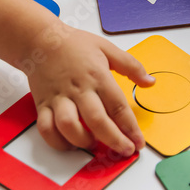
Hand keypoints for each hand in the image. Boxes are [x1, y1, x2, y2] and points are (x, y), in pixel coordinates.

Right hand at [26, 25, 154, 155]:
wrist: (39, 40)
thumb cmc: (73, 44)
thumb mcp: (107, 48)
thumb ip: (131, 66)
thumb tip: (150, 82)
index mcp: (97, 76)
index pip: (118, 106)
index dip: (130, 128)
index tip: (138, 142)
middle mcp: (79, 89)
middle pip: (97, 121)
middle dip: (113, 140)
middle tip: (125, 150)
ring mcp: (59, 98)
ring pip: (69, 126)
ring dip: (83, 141)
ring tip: (94, 145)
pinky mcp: (42, 105)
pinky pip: (46, 129)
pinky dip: (57, 142)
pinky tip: (69, 144)